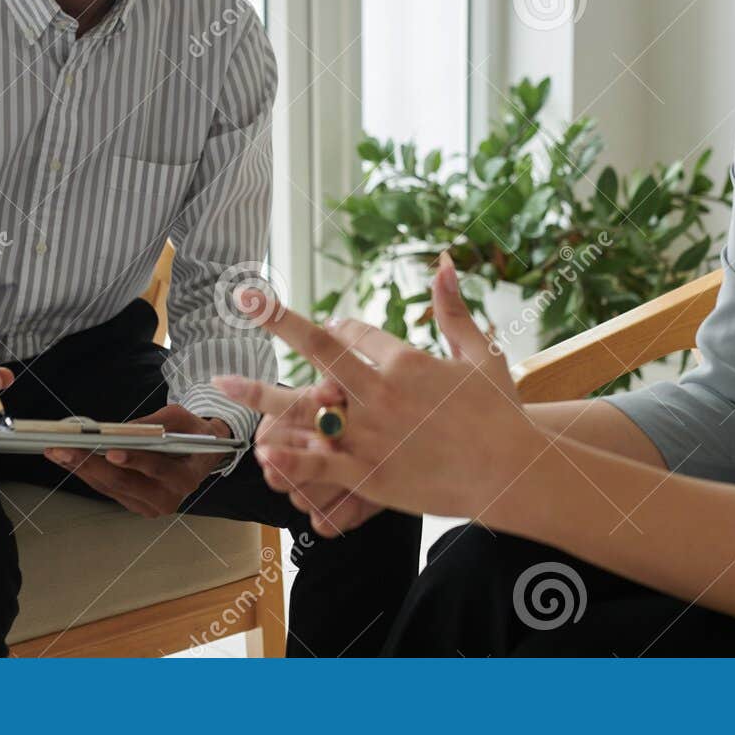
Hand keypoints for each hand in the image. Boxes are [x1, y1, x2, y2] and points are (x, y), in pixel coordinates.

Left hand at [44, 404, 232, 516]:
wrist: (201, 458)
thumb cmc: (192, 433)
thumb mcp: (180, 418)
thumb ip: (155, 423)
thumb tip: (121, 430)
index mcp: (186, 477)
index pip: (157, 467)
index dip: (134, 459)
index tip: (110, 451)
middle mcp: (168, 499)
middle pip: (124, 481)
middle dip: (90, 463)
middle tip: (63, 448)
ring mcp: (150, 507)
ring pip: (109, 487)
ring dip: (80, 469)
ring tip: (57, 452)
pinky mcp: (136, 506)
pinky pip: (107, 490)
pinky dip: (87, 474)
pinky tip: (69, 460)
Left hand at [213, 254, 546, 525]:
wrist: (512, 473)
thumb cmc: (501, 412)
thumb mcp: (480, 353)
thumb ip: (452, 308)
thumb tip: (443, 260)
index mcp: (405, 360)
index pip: (354, 333)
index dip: (340, 331)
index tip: (337, 334)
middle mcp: (381, 393)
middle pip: (318, 351)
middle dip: (279, 321)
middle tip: (247, 301)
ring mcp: (371, 435)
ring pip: (304, 409)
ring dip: (260, 393)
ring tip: (222, 382)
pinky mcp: (368, 474)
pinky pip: (318, 462)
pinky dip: (287, 454)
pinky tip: (259, 446)